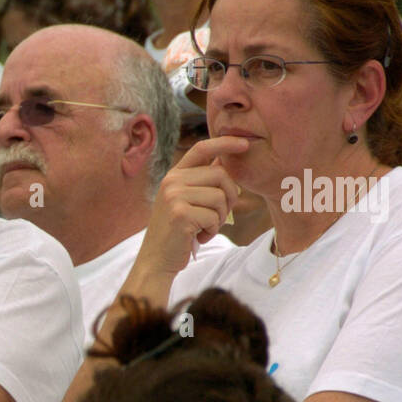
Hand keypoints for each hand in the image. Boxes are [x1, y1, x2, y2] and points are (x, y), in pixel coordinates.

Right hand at [137, 136, 247, 277]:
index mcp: (174, 175)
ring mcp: (174, 197)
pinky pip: (214, 217)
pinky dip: (212, 230)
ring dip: (220, 217)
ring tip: (205, 228)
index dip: (225, 143)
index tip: (245, 143)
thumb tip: (225, 160)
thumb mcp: (186, 201)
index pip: (202, 149)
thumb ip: (202, 182)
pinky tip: (199, 236)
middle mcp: (172, 181)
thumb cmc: (176, 231)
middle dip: (229, 197)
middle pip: (220, 175)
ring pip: (220, 198)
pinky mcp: (180, 214)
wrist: (156, 259)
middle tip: (219, 216)